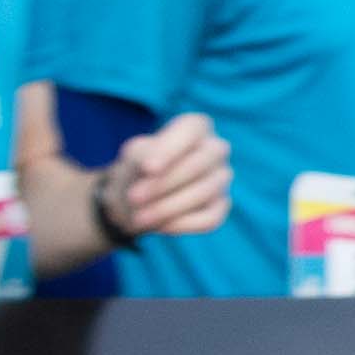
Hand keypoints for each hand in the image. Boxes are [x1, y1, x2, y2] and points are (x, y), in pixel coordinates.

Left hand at [97, 113, 228, 242]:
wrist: (138, 198)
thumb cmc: (138, 169)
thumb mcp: (133, 155)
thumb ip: (144, 156)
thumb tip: (153, 172)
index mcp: (196, 128)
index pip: (192, 129)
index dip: (171, 149)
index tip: (147, 169)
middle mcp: (216, 149)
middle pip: (199, 163)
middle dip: (164, 184)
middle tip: (133, 198)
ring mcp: (222, 178)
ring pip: (204, 192)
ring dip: (168, 207)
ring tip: (139, 218)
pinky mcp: (221, 206)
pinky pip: (210, 218)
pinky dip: (183, 224)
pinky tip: (160, 227)